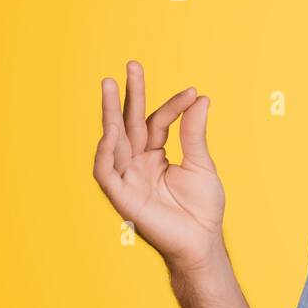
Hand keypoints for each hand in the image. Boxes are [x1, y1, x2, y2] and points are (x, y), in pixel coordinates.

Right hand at [92, 60, 225, 272]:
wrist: (201, 242)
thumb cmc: (202, 208)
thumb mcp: (201, 163)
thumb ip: (194, 132)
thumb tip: (200, 97)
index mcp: (154, 155)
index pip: (157, 122)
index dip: (172, 106)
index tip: (193, 93)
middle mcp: (137, 163)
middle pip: (128, 123)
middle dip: (128, 95)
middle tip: (131, 64)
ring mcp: (127, 178)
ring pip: (113, 140)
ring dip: (110, 113)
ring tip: (110, 84)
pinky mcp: (120, 195)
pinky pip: (105, 170)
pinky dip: (106, 151)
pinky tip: (111, 131)